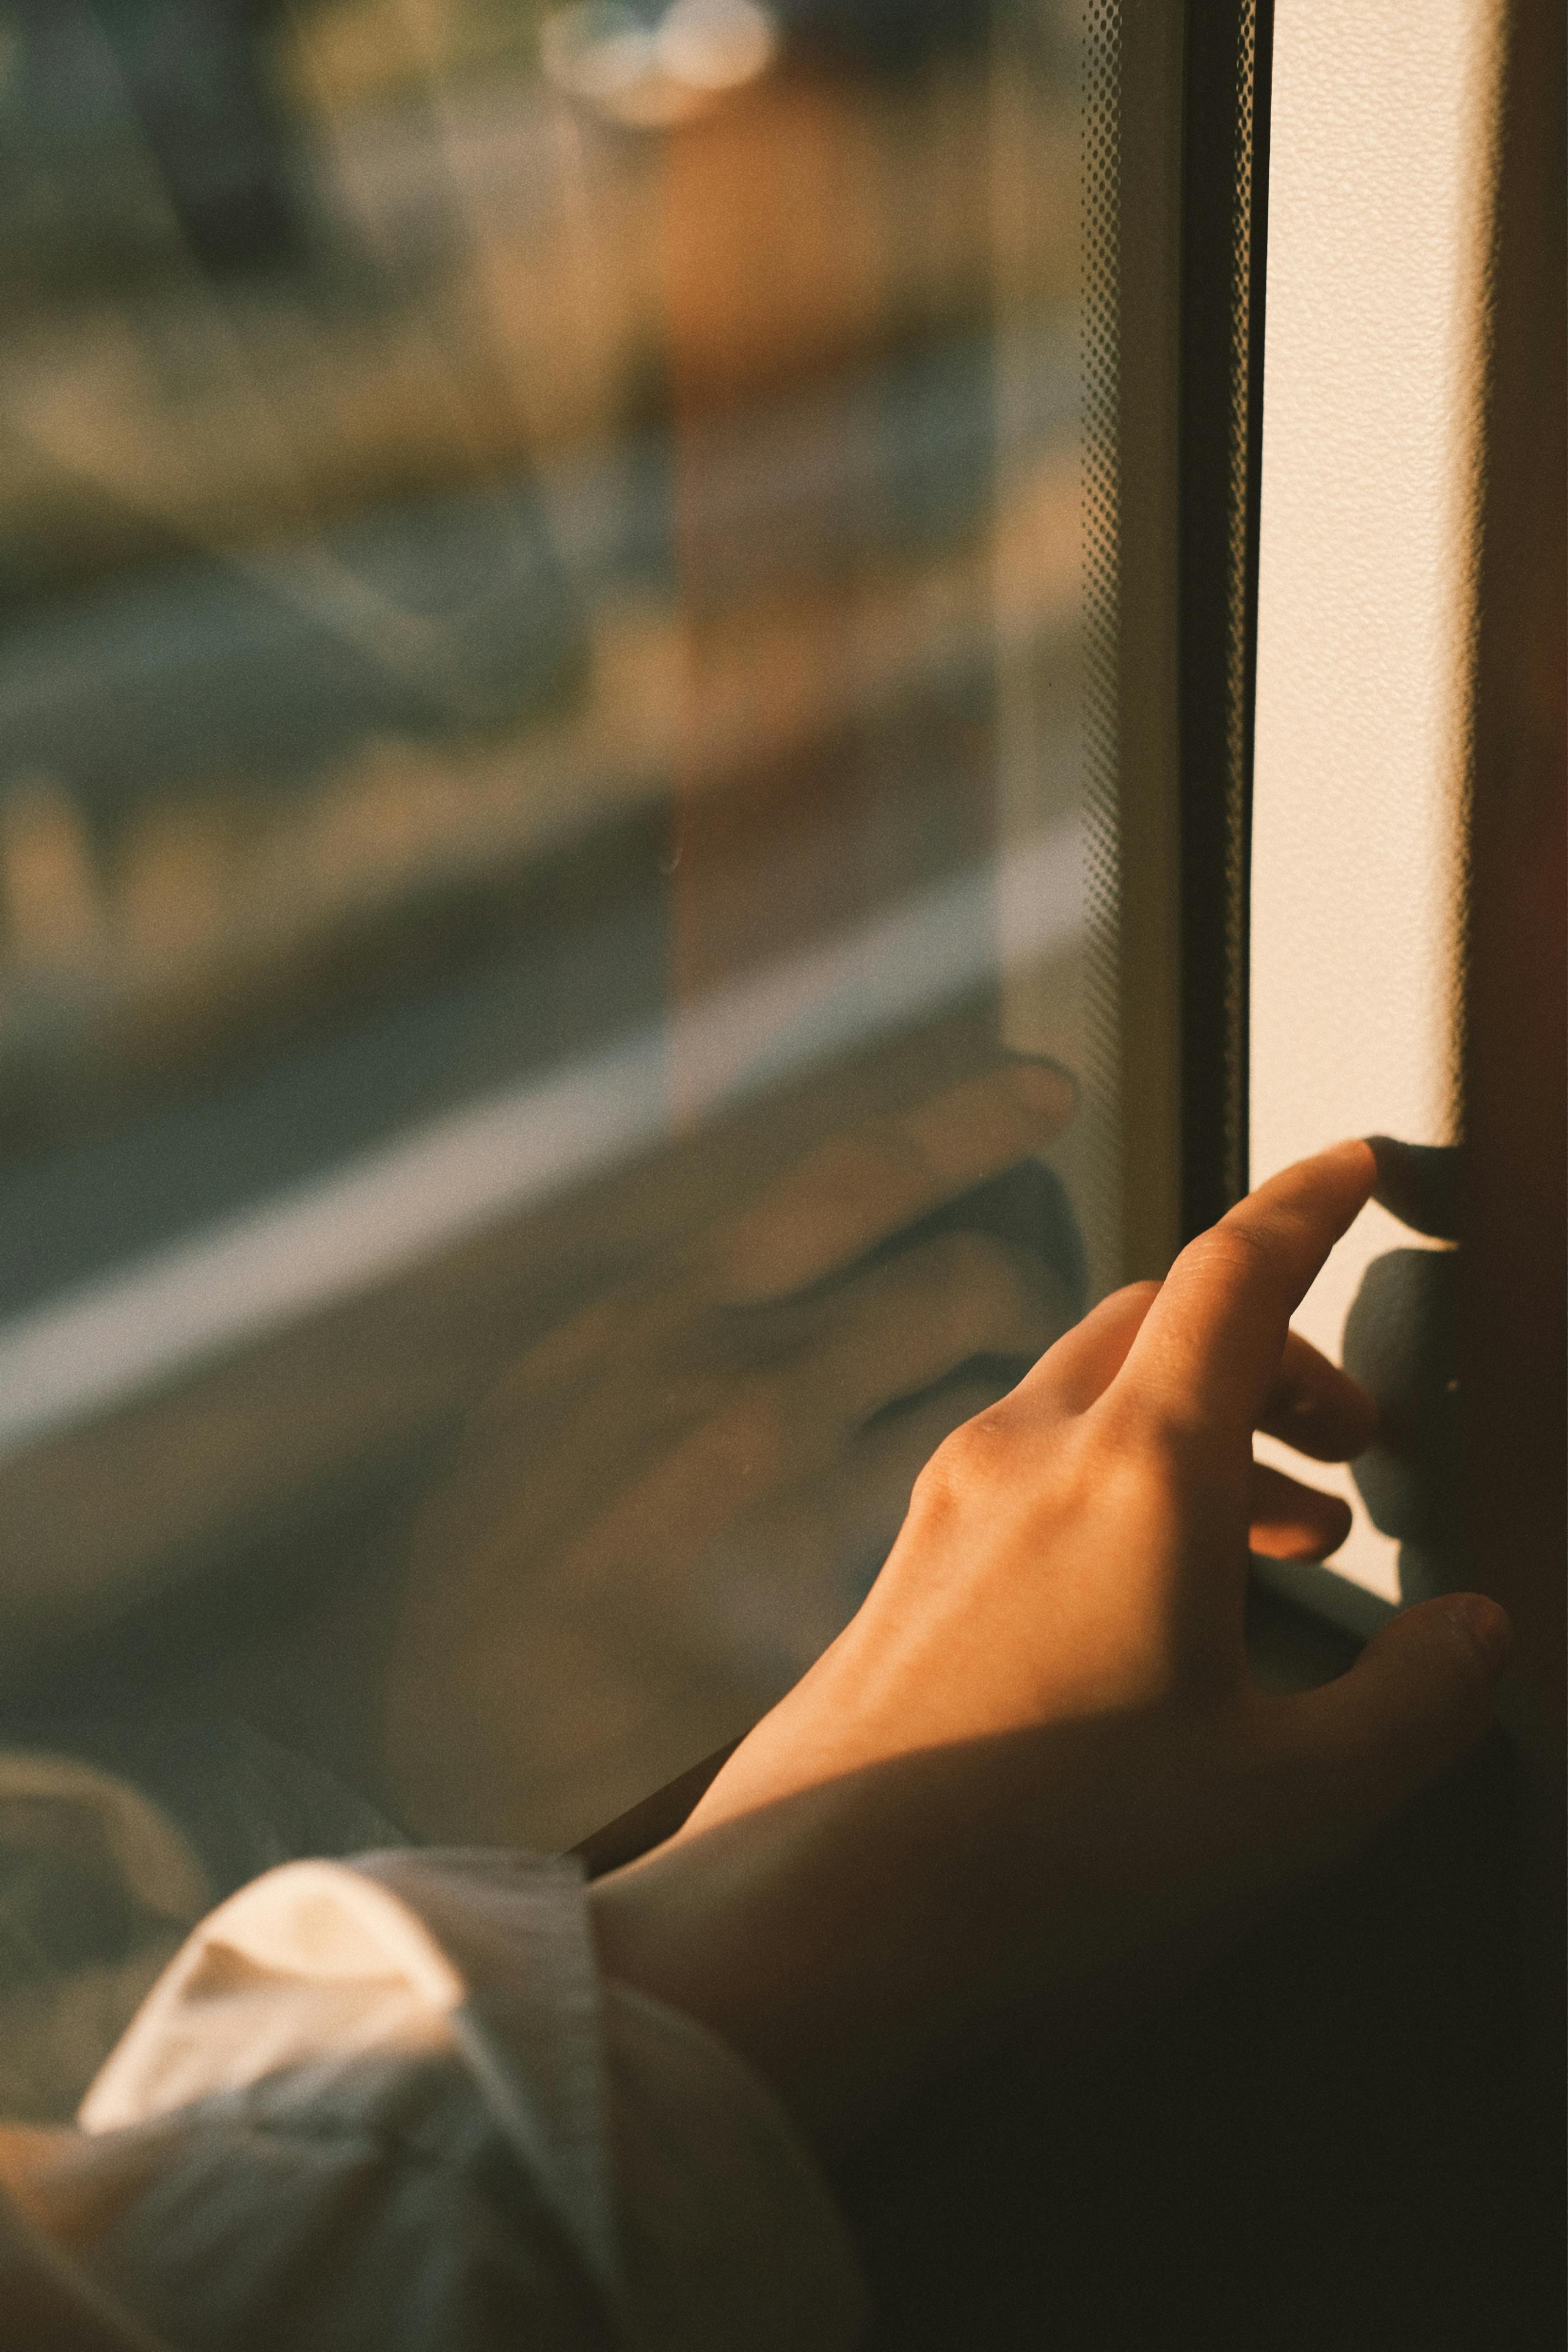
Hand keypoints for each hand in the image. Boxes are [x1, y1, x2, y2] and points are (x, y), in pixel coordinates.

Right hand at [381, 1062, 1084, 1847]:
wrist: (443, 1740)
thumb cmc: (500, 1560)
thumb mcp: (559, 1392)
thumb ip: (681, 1316)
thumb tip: (805, 1253)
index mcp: (661, 1308)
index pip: (853, 1177)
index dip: (965, 1119)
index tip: (1049, 1088)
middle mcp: (737, 1378)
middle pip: (966, 1281)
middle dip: (1023, 1295)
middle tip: (1022, 1327)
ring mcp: (791, 1496)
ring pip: (988, 1407)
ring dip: (1020, 1414)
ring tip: (1000, 1448)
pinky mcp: (833, 1608)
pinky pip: (955, 1533)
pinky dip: (980, 1527)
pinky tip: (956, 1557)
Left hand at [588, 1140, 1511, 2157]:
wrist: (812, 1922)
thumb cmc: (1046, 1861)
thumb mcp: (1290, 1803)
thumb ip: (1412, 1705)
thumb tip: (1473, 1634)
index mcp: (1137, 1471)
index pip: (1235, 1275)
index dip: (1308, 1205)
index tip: (1356, 1166)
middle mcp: (1029, 1455)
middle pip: (1162, 1321)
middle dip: (1274, 1352)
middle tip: (1351, 1442)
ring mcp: (949, 1504)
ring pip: (1095, 1393)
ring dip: (1203, 1422)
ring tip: (1283, 1526)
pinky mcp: (905, 1566)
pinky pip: (1033, 1466)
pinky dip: (1122, 1477)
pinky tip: (1155, 1594)